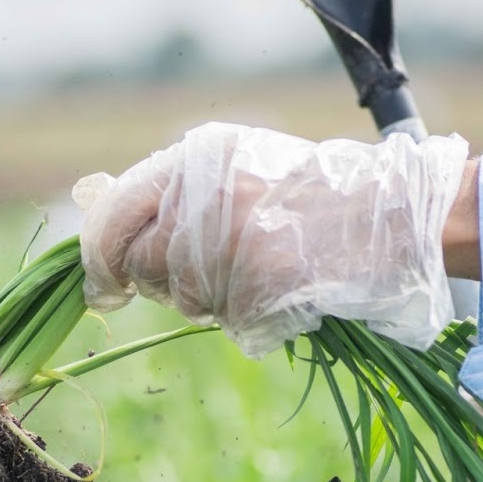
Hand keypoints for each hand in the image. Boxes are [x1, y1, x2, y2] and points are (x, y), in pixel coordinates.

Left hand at [73, 122, 470, 356]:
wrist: (387, 218)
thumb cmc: (306, 194)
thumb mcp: (234, 167)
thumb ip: (170, 191)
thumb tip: (95, 214)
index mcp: (196, 161)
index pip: (114, 212)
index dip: (98, 254)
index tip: (102, 282)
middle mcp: (206, 199)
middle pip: (141, 264)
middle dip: (156, 281)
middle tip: (193, 276)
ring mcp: (232, 247)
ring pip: (180, 298)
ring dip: (205, 299)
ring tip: (251, 269)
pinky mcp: (257, 289)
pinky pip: (223, 320)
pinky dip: (244, 315)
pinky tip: (276, 286)